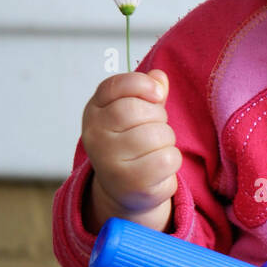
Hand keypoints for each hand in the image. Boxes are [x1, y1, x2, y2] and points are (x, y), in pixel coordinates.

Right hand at [81, 70, 180, 233]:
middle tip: (153, 129)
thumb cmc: (131, 144)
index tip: (157, 93)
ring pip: (158, 134)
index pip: (115, 86)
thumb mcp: (135, 114)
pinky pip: (168, 158)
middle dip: (158, 116)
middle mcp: (95, 136)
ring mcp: (109, 161)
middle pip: (138, 110)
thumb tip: (158, 77)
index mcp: (94, 112)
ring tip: (153, 150)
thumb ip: (146, 92)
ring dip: (166, 140)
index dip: (141, 84)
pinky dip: (172, 160)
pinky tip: (158, 167)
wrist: (123, 189)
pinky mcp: (131, 182)